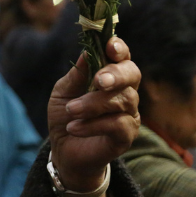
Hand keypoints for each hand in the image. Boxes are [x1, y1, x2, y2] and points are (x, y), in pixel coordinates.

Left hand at [47, 38, 139, 192]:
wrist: (64, 150)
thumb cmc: (66, 115)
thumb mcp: (63, 92)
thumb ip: (76, 74)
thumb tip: (87, 50)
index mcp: (110, 75)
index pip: (122, 56)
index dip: (119, 48)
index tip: (110, 45)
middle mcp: (125, 91)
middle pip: (132, 74)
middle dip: (116, 74)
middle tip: (98, 81)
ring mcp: (129, 113)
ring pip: (122, 100)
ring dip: (93, 104)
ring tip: (71, 111)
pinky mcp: (127, 135)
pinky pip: (118, 124)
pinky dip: (93, 125)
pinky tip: (74, 127)